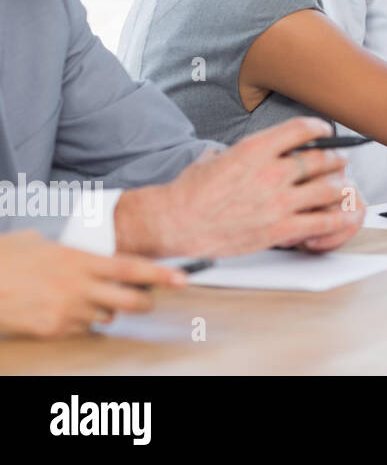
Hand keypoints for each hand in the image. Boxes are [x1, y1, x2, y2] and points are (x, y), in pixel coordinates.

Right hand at [0, 231, 186, 338]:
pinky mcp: (53, 330)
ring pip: (106, 317)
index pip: (133, 269)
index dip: (161, 275)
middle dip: (144, 302)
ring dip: (104, 310)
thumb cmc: (5, 258)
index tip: (183, 278)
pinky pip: (81, 329)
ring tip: (82, 299)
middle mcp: (79, 287)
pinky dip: (79, 322)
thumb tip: (82, 247)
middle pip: (130, 302)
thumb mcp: (39, 241)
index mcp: (80, 260)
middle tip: (145, 300)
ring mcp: (67, 311)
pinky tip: (62, 310)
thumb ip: (68, 247)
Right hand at [115, 117, 365, 257]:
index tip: (325, 131)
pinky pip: (323, 222)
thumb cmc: (189, 192)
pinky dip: (336, 218)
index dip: (319, 128)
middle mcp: (271, 172)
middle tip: (339, 160)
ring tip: (342, 185)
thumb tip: (258, 150)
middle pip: (321, 159)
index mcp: (255, 149)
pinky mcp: (280, 230)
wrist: (174, 223)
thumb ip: (245, 152)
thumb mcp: (217, 157)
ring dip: (339, 185)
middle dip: (334, 158)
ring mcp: (278, 202)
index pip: (301, 129)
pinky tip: (340, 215)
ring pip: (329, 188)